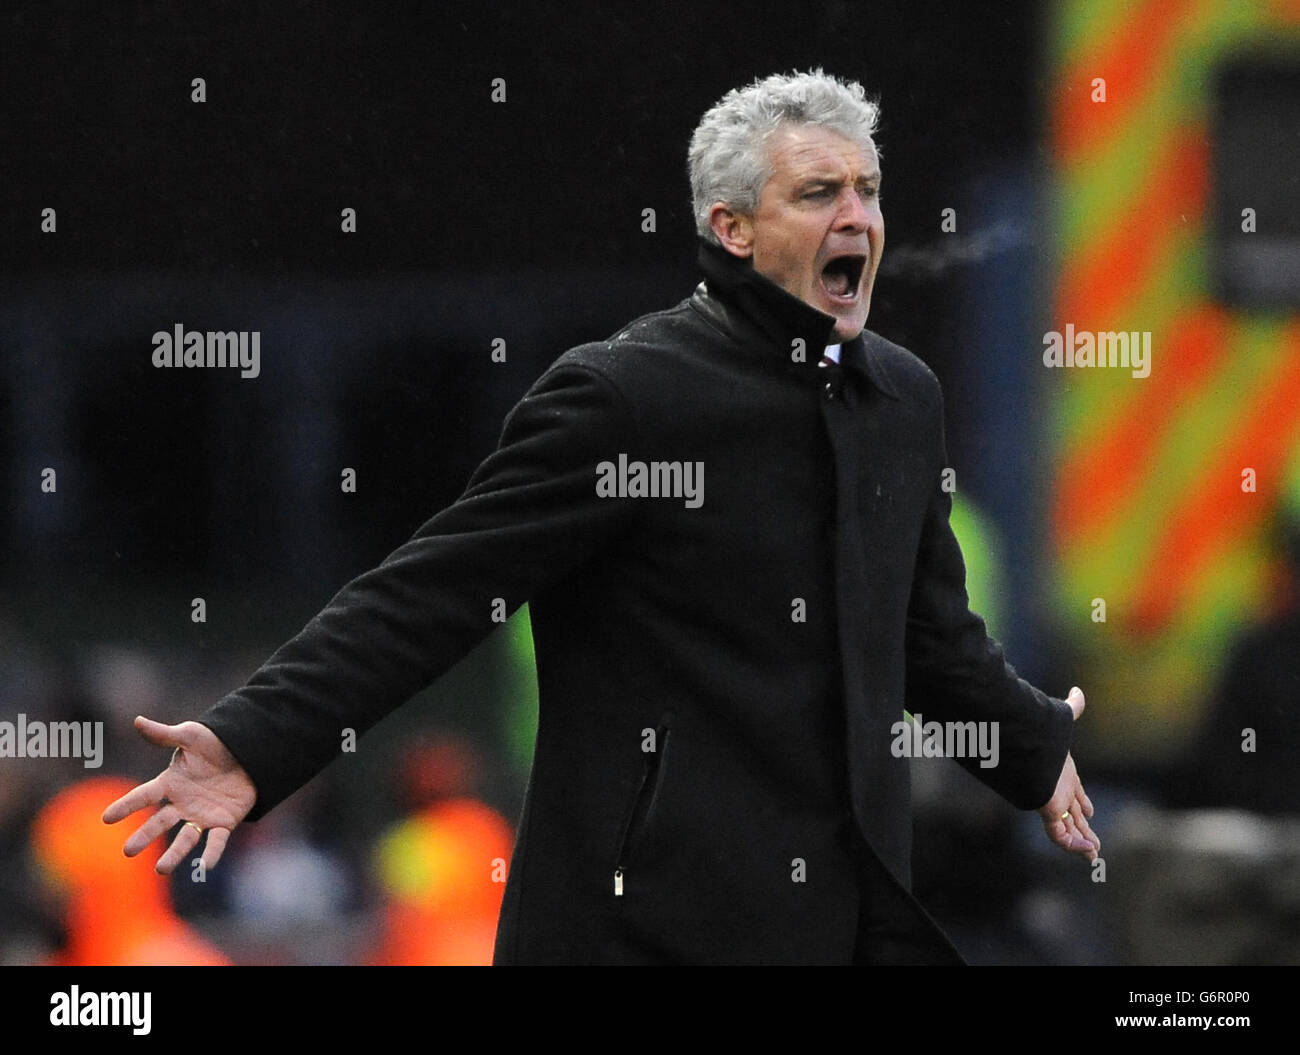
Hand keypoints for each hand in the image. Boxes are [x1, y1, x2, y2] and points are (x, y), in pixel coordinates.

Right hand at [102, 715, 256, 873]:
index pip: (144, 795)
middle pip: (160, 822)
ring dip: (174, 854)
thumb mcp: (191, 735)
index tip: (106, 818)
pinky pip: (216, 840)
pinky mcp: (225, 822)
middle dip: (144, 836)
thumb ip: (165, 735)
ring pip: (185, 838)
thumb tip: (137, 721)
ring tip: (161, 870)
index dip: (127, 805)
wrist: (249, 752)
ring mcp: (202, 815)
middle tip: (127, 851)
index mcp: (171, 783)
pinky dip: (211, 853)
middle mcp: (182, 804)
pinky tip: (206, 867)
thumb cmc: (215, 743)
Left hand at [1037, 687, 1099, 860]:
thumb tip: (1078, 691)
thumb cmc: (1043, 732)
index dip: (1082, 801)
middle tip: (1094, 842)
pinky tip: (1086, 851)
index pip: (1074, 791)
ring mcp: (1051, 800)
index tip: (1090, 811)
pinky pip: (1060, 834)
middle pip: (1073, 813)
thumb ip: (1072, 708)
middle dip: (1083, 827)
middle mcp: (1057, 787)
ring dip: (1082, 841)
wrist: (1025, 743)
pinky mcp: (1047, 809)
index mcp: (1062, 771)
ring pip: (1068, 828)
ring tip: (1093, 856)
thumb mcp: (1061, 720)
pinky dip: (1073, 844)